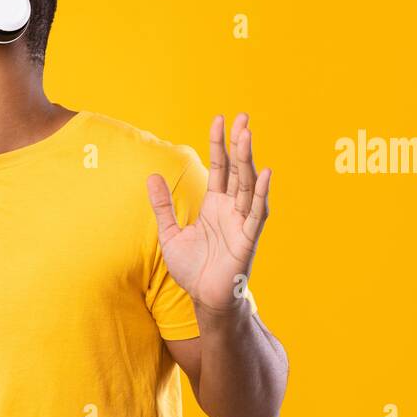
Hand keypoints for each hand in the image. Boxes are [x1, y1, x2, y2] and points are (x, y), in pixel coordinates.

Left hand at [146, 113, 271, 313]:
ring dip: (248, 160)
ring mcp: (241, 222)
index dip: (219, 144)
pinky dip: (261, 193)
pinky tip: (264, 173)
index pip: (219, 168)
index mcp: (214, 205)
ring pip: (247, 185)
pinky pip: (256, 213)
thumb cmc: (192, 269)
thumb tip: (151, 176)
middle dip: (239, 143)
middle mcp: (231, 209)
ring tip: (247, 135)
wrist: (204, 299)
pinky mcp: (247, 239)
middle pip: (237, 170)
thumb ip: (162, 206)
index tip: (220, 120)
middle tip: (243, 117)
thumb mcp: (169, 234)